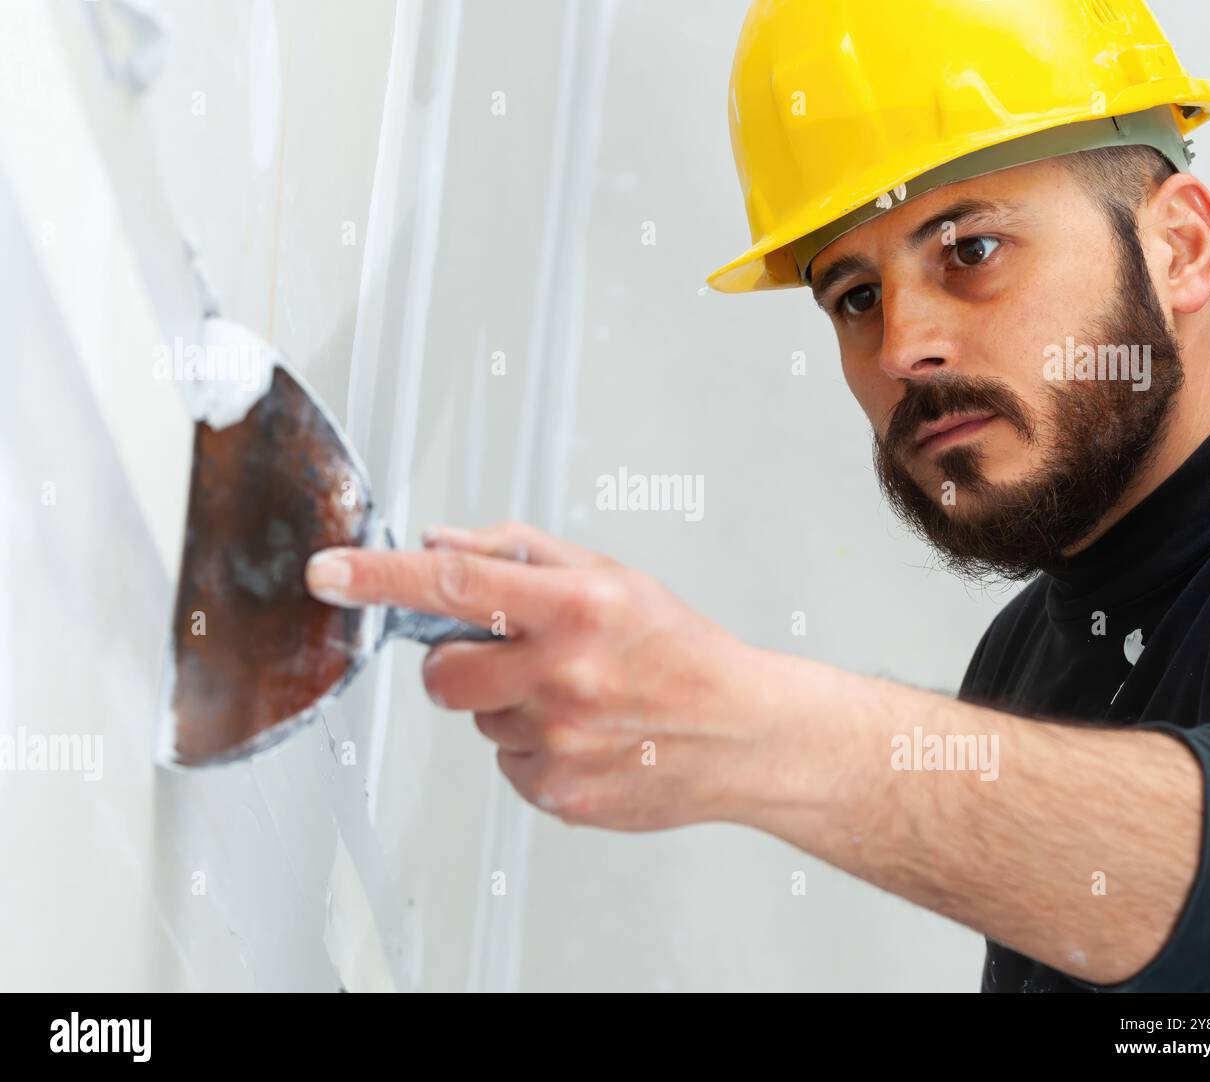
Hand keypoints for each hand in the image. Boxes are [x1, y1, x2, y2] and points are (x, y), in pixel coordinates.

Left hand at [304, 522, 761, 829]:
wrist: (743, 733)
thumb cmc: (680, 650)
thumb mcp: (613, 576)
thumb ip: (520, 553)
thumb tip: (440, 541)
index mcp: (577, 607)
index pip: (455, 582)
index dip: (381, 577)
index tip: (331, 573)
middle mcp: (564, 675)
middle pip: (443, 674)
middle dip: (460, 665)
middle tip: (515, 658)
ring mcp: (559, 742)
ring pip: (479, 722)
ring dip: (509, 708)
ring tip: (578, 700)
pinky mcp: (558, 794)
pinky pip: (506, 766)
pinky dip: (533, 751)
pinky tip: (584, 737)